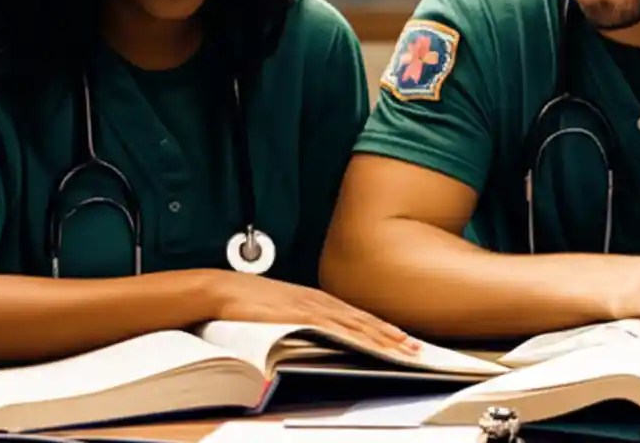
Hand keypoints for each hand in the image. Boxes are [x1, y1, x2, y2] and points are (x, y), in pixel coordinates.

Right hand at [206, 270, 418, 353]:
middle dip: (393, 337)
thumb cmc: (247, 301)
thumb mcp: (282, 309)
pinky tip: (368, 345)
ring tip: (404, 350)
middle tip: (418, 349)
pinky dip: (354, 338)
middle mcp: (319, 302)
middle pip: (364, 322)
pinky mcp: (297, 316)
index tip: (405, 340)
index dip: (384, 329)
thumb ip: (302, 319)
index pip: (359, 317)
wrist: (222, 289)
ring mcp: (310, 308)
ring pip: (355, 326)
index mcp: (317, 300)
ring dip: (382, 339)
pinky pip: (332, 330)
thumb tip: (318, 333)